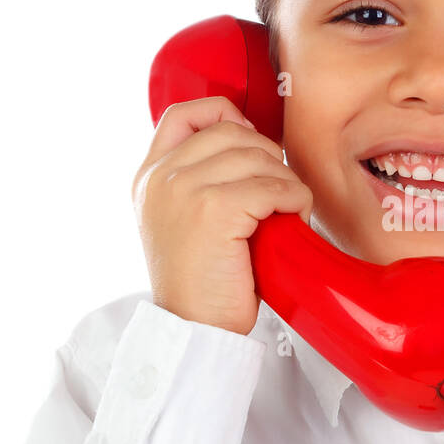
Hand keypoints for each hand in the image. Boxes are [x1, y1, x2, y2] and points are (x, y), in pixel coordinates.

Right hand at [131, 96, 312, 334]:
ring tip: (285, 213)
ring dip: (285, 182)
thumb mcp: (185, 221)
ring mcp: (184, 188)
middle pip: (231, 130)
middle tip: (277, 194)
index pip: (183, 114)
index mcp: (149, 176)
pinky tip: (290, 223)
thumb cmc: (204, 282)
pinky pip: (273, 186)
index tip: (251, 146)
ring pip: (258, 156)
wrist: (194, 329)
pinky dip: (294, 201)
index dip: (224, 115)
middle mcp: (160, 176)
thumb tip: (253, 147)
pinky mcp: (214, 208)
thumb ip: (199, 181)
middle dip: (267, 157)